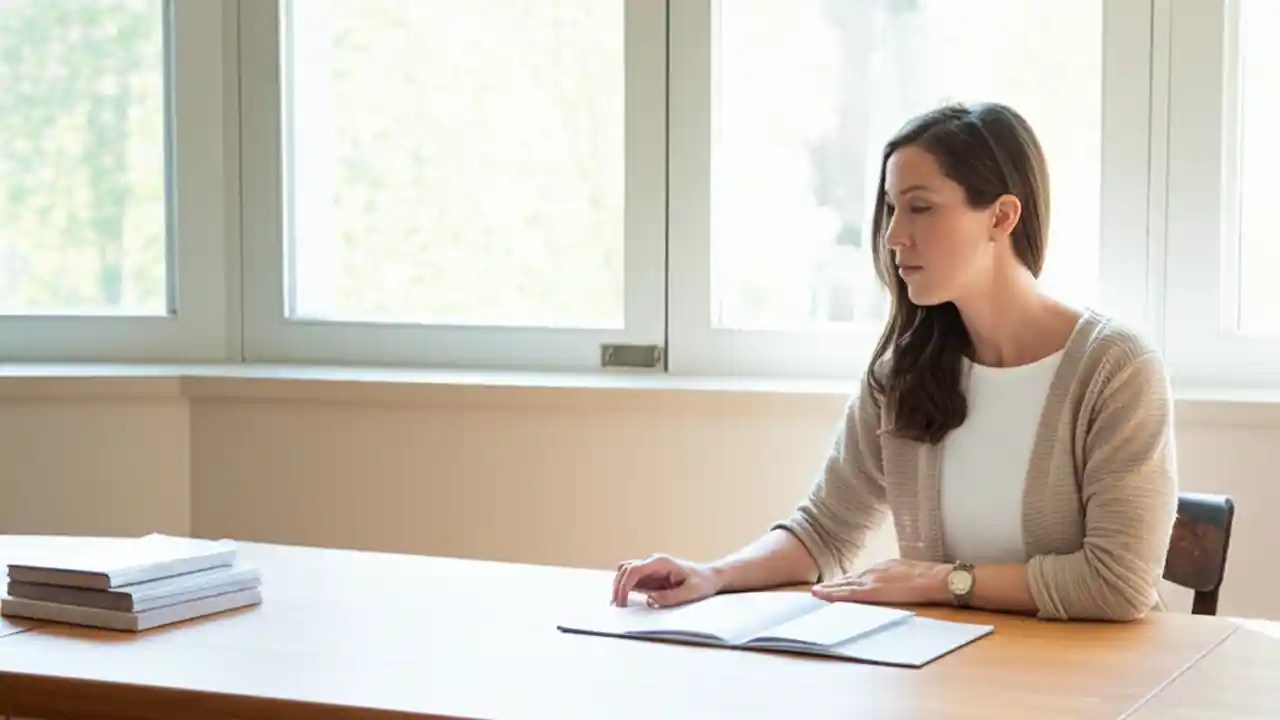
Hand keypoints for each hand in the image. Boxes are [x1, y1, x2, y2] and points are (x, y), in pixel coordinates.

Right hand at [612, 554, 720, 607]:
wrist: (710, 577)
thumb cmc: (702, 583)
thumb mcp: (691, 592)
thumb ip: (671, 597)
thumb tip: (650, 599)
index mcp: (661, 562)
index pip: (634, 569)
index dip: (624, 585)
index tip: (622, 601)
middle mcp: (652, 562)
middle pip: (625, 569)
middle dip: (618, 587)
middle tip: (617, 606)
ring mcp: (650, 569)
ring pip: (625, 572)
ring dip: (619, 586)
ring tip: (618, 604)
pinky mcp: (650, 577)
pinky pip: (632, 579)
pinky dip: (624, 588)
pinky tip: (624, 601)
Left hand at [810, 559, 950, 605]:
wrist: (938, 579)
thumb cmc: (930, 578)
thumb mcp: (908, 572)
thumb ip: (895, 578)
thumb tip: (892, 584)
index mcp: (883, 567)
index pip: (859, 575)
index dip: (845, 581)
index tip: (833, 584)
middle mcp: (873, 571)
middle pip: (848, 579)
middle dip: (833, 584)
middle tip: (817, 589)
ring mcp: (872, 580)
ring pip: (844, 585)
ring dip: (829, 589)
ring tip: (814, 592)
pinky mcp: (873, 591)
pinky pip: (848, 593)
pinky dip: (834, 594)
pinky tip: (822, 595)